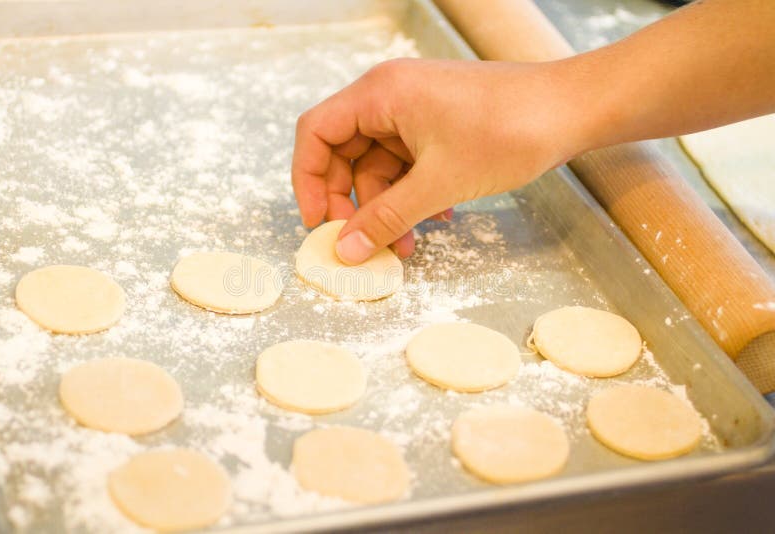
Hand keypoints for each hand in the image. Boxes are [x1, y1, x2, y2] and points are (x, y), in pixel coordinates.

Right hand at [291, 58, 585, 263]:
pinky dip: (412, 194)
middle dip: (351, 202)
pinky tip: (435, 219)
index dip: (308, 180)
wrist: (572, 110)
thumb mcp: (439, 182)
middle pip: (344, 153)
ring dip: (387, 207)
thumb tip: (346, 249)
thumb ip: (386, 217)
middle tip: (360, 242)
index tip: (318, 223)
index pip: (316, 133)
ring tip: (404, 245)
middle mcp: (390, 96)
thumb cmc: (509, 130)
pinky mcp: (438, 125)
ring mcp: (415, 110)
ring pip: (378, 165)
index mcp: (380, 94)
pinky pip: (407, 164)